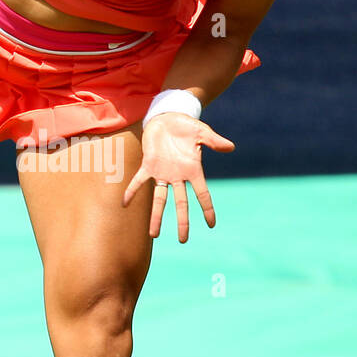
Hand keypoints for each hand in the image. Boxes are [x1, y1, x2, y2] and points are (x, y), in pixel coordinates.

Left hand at [122, 112, 234, 242]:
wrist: (168, 117)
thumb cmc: (187, 126)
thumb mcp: (202, 132)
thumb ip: (214, 141)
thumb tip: (231, 148)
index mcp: (193, 170)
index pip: (202, 194)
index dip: (207, 209)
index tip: (211, 225)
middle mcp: (178, 176)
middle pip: (181, 203)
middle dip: (182, 221)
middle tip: (183, 240)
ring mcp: (163, 172)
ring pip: (160, 199)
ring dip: (156, 216)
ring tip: (154, 235)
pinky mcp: (148, 165)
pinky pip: (139, 181)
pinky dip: (132, 191)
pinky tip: (124, 204)